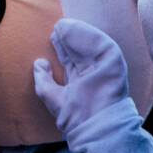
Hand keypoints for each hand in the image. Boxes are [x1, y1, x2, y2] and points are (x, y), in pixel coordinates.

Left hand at [33, 19, 130, 136]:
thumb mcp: (52, 97)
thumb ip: (43, 81)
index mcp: (82, 82)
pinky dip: (88, 35)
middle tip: (57, 26)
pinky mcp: (114, 64)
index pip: (71, 60)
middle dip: (68, 38)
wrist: (93, 127)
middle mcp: (94, 74)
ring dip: (77, 34)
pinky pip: (102, 44)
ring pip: (91, 45)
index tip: (52, 35)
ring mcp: (105, 69)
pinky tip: (74, 29)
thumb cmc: (75, 118)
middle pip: (80, 51)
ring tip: (63, 25)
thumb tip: (39, 63)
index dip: (61, 47)